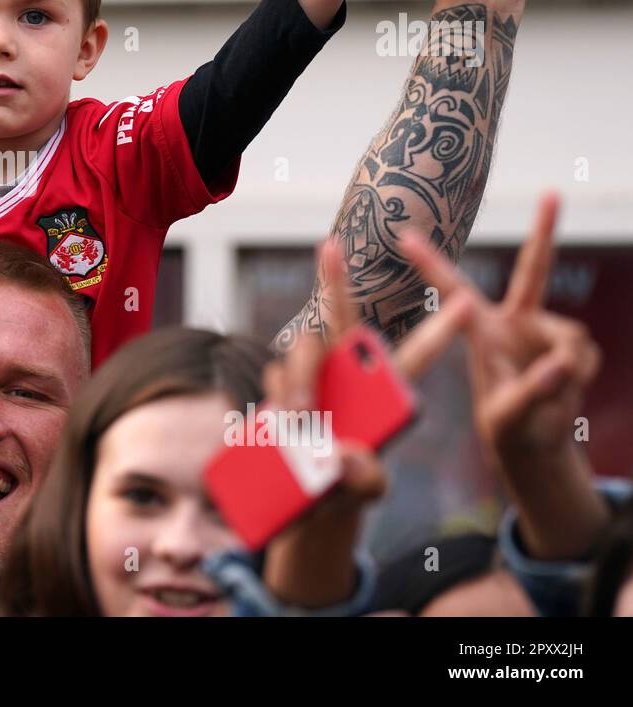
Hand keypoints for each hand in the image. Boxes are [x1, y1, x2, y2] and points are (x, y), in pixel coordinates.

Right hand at [262, 237, 471, 605]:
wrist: (303, 498)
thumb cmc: (347, 487)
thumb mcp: (364, 491)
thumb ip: (365, 480)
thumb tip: (346, 456)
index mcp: (383, 392)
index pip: (416, 356)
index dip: (442, 330)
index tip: (468, 300)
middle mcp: (346, 373)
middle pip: (341, 320)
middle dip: (334, 280)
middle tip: (330, 245)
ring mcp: (311, 377)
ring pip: (302, 350)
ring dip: (301, 375)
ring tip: (301, 415)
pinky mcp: (281, 388)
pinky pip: (275, 377)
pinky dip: (278, 396)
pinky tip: (281, 421)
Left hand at [399, 192, 600, 459]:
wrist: (532, 440)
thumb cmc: (508, 426)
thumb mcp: (510, 416)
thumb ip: (534, 390)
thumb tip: (563, 362)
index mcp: (481, 332)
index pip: (452, 291)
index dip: (430, 263)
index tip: (404, 235)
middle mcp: (513, 321)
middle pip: (534, 271)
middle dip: (546, 230)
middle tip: (553, 192)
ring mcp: (543, 330)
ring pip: (572, 338)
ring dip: (569, 370)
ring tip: (545, 392)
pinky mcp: (570, 343)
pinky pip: (586, 353)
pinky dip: (581, 375)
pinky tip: (563, 387)